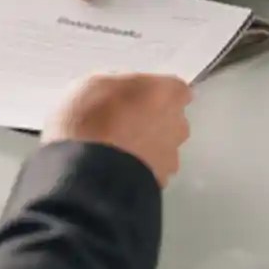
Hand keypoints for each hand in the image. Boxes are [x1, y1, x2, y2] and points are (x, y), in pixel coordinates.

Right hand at [42, 74, 191, 186]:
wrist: (90, 173)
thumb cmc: (92, 118)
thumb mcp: (92, 84)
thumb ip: (119, 86)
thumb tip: (120, 93)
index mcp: (167, 93)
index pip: (174, 89)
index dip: (155, 94)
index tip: (135, 97)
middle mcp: (178, 124)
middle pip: (171, 119)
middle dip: (152, 120)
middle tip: (121, 122)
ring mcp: (171, 157)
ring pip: (162, 148)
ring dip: (145, 147)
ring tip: (114, 150)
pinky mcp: (160, 185)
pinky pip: (150, 171)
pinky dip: (138, 169)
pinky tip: (115, 169)